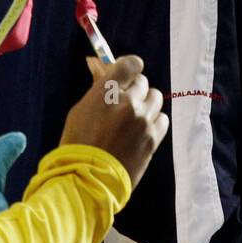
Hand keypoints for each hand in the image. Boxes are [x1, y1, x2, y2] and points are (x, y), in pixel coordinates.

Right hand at [59, 54, 168, 185]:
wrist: (88, 178)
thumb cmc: (78, 144)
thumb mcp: (81, 110)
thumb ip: (98, 90)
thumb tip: (104, 70)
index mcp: (108, 92)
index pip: (131, 64)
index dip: (129, 67)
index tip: (126, 75)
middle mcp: (129, 102)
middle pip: (143, 82)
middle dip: (134, 89)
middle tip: (124, 102)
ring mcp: (143, 120)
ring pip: (156, 98)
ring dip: (146, 104)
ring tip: (134, 118)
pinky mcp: (153, 138)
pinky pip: (162, 119)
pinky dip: (154, 121)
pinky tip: (142, 130)